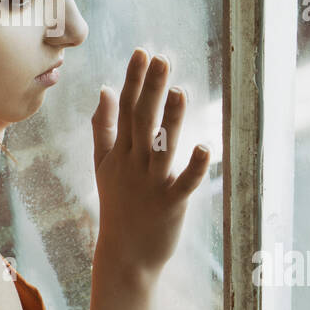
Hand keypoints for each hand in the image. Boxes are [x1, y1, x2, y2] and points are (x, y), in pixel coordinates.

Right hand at [91, 48, 209, 278]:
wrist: (124, 256)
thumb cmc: (117, 206)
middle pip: (143, 121)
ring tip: (180, 91)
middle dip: (151, 89)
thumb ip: (103, 127)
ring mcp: (152, 184)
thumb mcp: (103, 165)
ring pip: (162, 147)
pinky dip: (196, 167)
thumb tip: (104, 89)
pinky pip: (185, 183)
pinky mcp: (171, 204)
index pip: (125, 109)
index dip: (133, 80)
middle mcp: (134, 164)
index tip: (142, 52)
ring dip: (172, 120)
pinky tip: (207, 147)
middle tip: (161, 58)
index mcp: (119, 152)